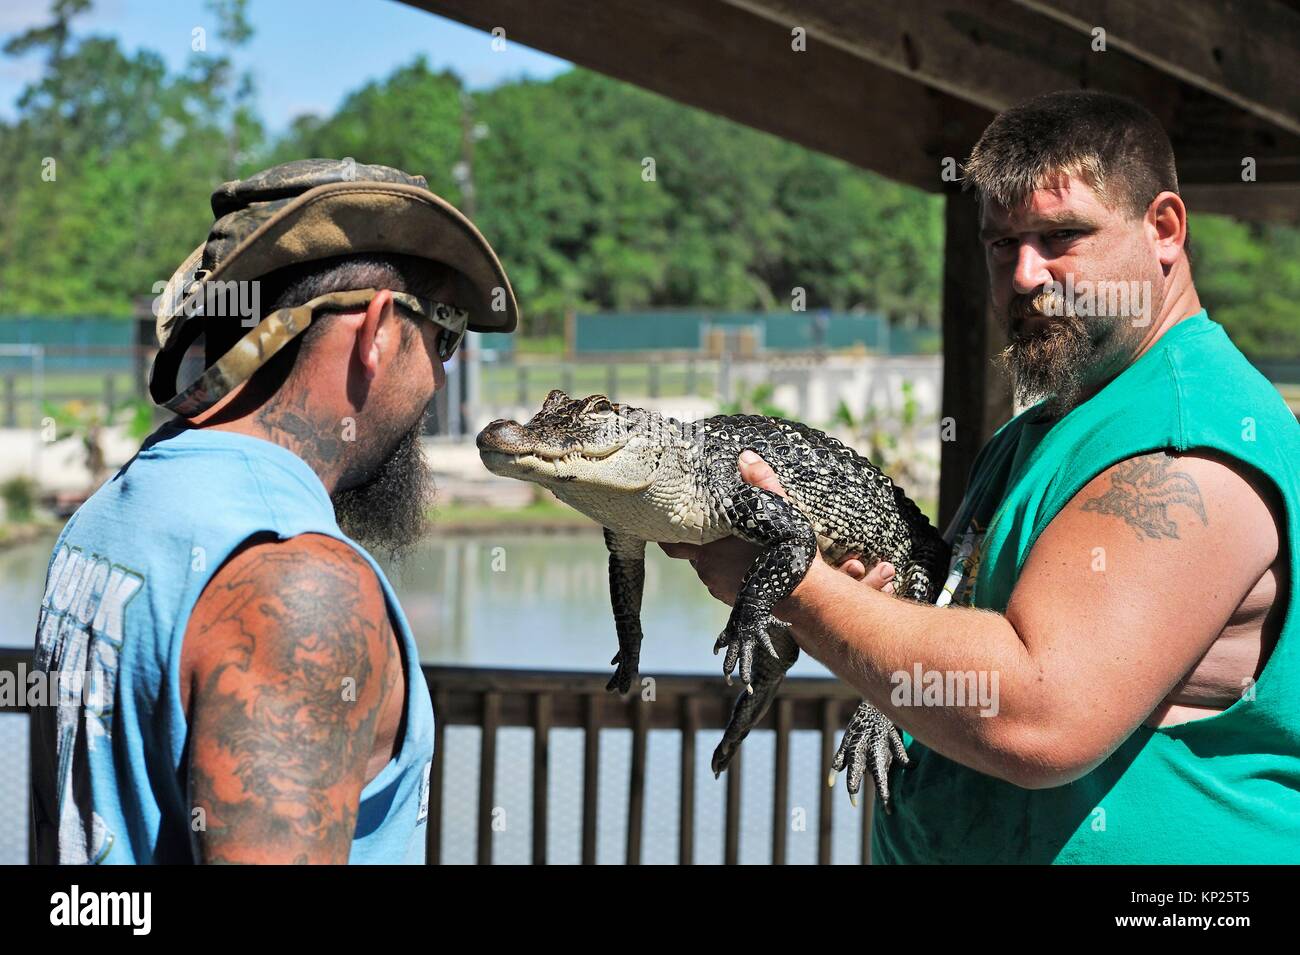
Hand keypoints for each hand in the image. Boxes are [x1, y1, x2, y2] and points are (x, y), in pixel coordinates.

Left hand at [659, 450, 895, 601]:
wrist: (804, 594)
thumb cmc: (787, 550)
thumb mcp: (778, 509)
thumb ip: (760, 482)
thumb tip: (745, 455)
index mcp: (709, 546)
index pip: (671, 542)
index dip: (668, 531)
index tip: (668, 519)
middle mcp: (706, 568)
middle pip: (691, 549)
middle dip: (699, 537)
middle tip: (710, 523)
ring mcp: (716, 585)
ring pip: (705, 564)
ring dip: (714, 554)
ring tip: (732, 542)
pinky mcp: (727, 597)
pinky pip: (718, 579)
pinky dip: (725, 570)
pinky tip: (743, 561)